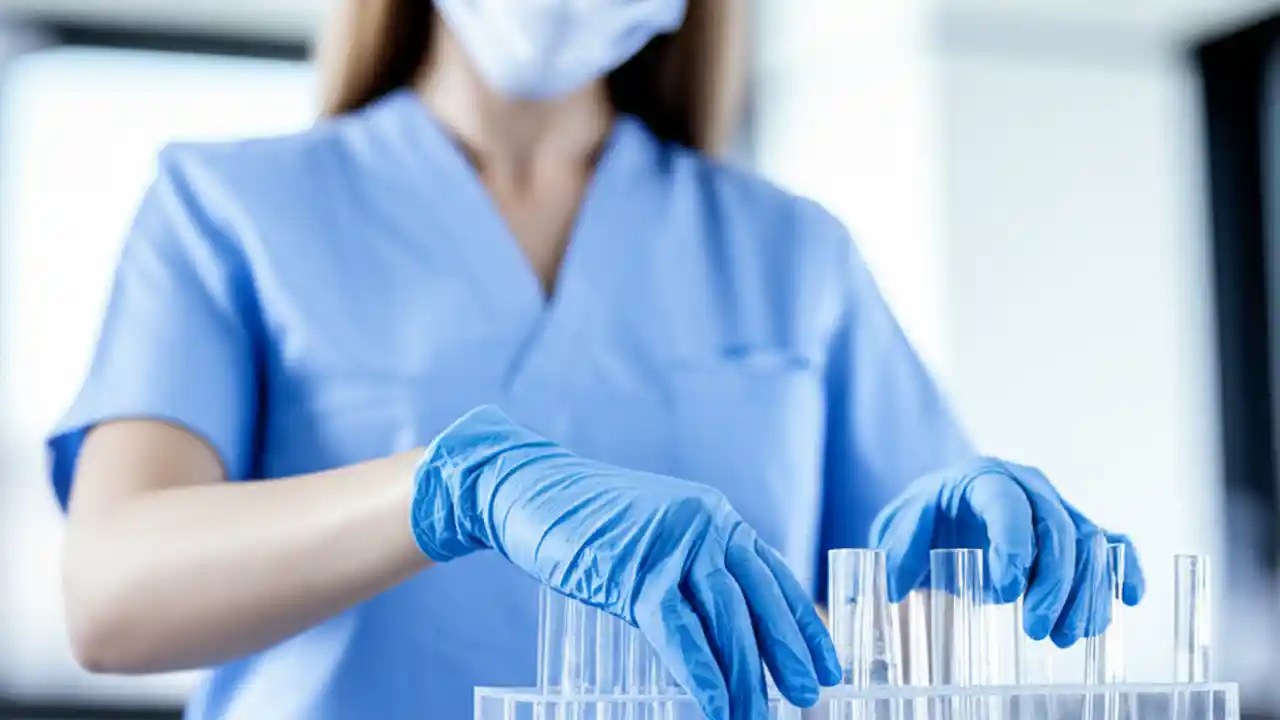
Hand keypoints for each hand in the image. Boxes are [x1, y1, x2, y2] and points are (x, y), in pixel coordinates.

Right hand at [411, 406, 839, 718]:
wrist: (530, 490)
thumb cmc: (588, 523)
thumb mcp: (655, 540)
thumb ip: (691, 575)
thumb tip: (725, 635)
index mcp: (715, 518)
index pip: (774, 576)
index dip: (803, 623)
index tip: (826, 665)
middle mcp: (706, 525)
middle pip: (759, 599)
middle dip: (786, 653)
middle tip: (806, 696)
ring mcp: (671, 545)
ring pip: (725, 618)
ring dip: (746, 675)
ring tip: (757, 717)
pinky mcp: (633, 570)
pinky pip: (678, 630)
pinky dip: (701, 673)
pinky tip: (717, 706)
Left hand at [870, 457, 1144, 647]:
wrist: (943, 510)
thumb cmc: (925, 518)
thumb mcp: (901, 528)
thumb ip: (899, 549)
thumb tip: (895, 587)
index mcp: (984, 478)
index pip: (1009, 506)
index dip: (1014, 548)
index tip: (1004, 593)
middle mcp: (1029, 485)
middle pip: (1060, 528)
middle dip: (1055, 584)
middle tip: (1038, 630)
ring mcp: (1057, 505)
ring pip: (1090, 543)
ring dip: (1087, 593)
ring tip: (1066, 637)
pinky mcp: (1075, 528)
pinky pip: (1111, 543)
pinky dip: (1122, 569)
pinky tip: (1127, 600)